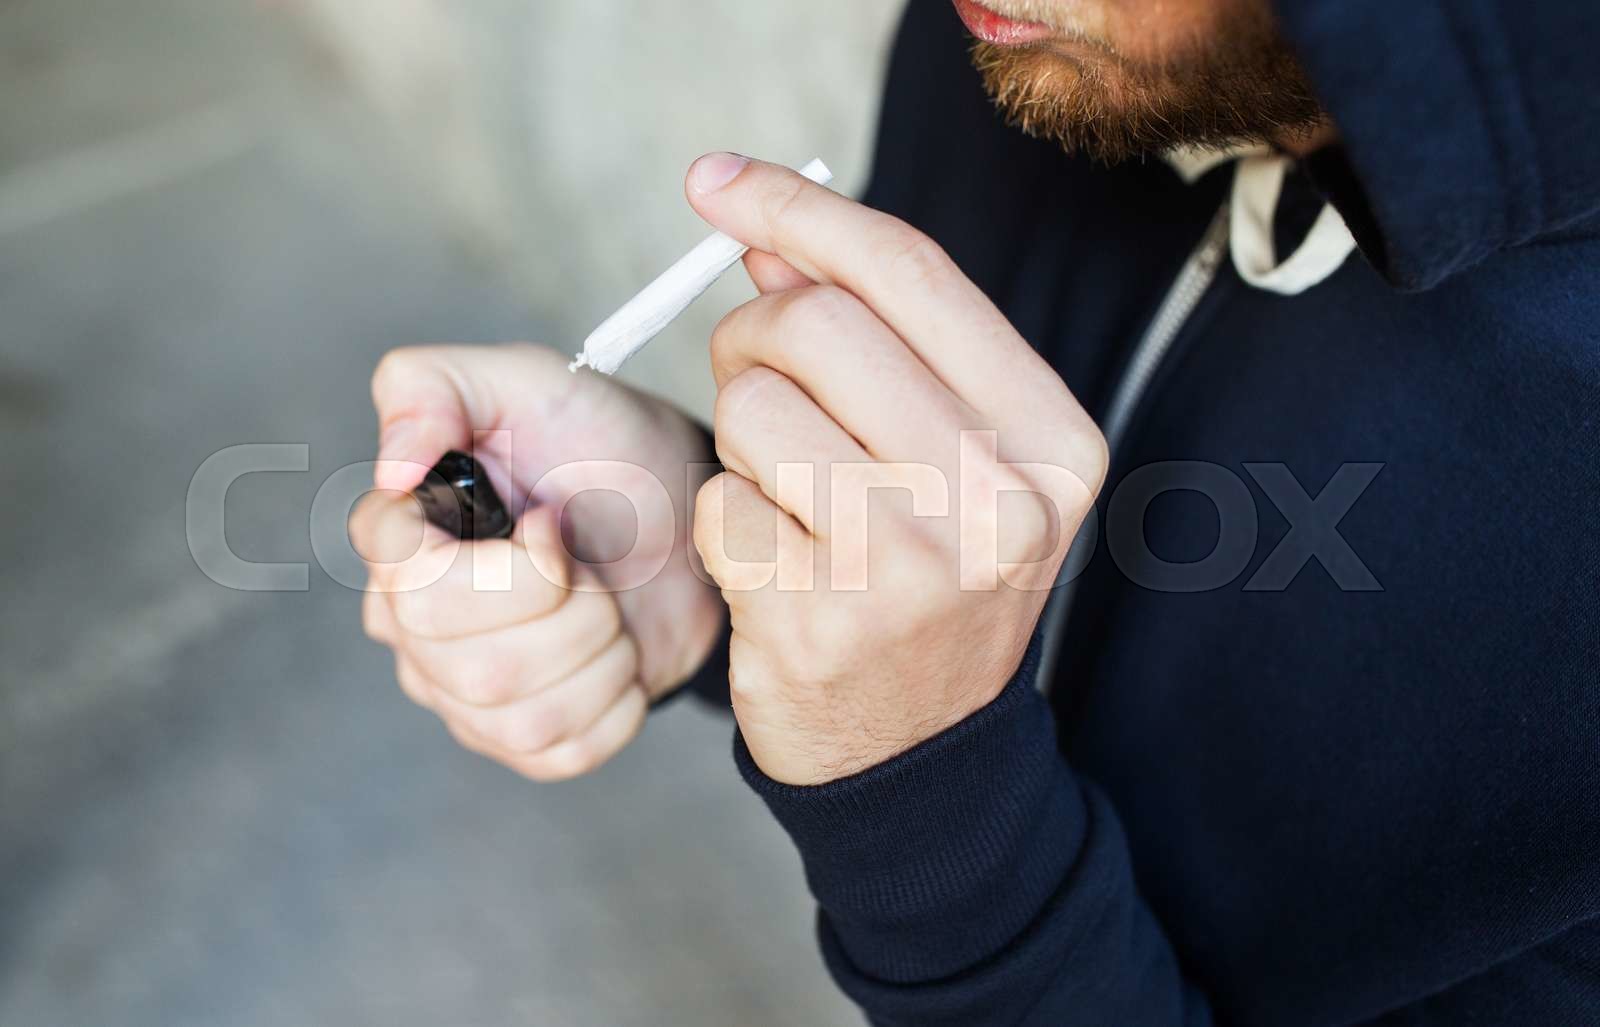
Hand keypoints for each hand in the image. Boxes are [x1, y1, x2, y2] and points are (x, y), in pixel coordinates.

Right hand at [353, 344, 723, 780]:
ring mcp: (462, 692)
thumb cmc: (601, 442)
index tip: (551, 520)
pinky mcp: (523, 739)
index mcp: (400, 543)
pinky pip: (560, 751)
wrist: (685, 512)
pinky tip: (620, 654)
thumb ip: (430, 388)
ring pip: (516, 714)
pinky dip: (615, 702)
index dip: (507, 568)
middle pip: (471, 664)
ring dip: (596, 653)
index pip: (412, 587)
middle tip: (591, 564)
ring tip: (610, 604)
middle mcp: (412, 626)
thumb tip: (390, 468)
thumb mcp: (526, 381)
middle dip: (566, 609)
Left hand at [685, 155, 1107, 785]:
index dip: (799, 209)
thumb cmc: (929, 578)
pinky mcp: (820, 620)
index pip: (910, 273)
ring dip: (738, 435)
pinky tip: (772, 564)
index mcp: (1052, 441)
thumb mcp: (946, 455)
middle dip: (752, 335)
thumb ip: (875, 336)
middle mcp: (1000, 502)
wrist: (919, 753)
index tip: (717, 181)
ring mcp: (912, 568)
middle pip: (816, 325)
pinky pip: (716, 503)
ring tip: (781, 488)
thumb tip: (769, 235)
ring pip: (752, 407)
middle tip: (754, 379)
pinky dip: (722, 520)